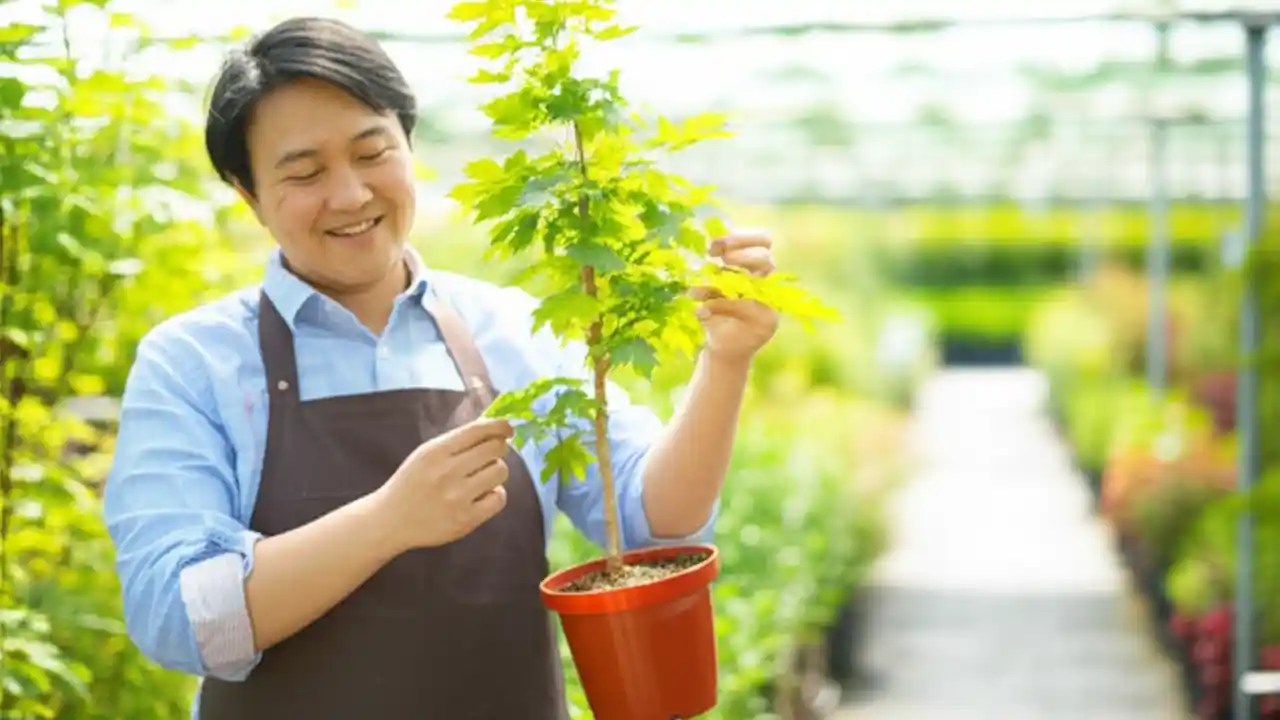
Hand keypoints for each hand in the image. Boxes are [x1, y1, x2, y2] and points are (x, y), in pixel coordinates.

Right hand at [373, 417, 514, 551]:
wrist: (391, 520)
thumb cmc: (413, 483)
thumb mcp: (426, 454)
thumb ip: (457, 441)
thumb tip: (493, 426)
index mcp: (435, 451)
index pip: (478, 430)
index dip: (499, 426)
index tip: (507, 429)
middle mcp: (447, 472)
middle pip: (495, 449)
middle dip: (498, 449)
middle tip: (491, 456)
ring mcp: (457, 497)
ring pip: (500, 471)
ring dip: (496, 472)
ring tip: (481, 478)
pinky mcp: (465, 519)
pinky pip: (499, 498)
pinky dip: (495, 495)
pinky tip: (481, 496)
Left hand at [696, 230, 779, 364]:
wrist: (723, 350)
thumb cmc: (717, 314)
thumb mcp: (713, 288)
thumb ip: (715, 269)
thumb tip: (710, 244)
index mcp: (757, 269)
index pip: (764, 242)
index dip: (743, 238)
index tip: (715, 244)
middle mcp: (767, 285)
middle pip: (766, 260)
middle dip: (740, 254)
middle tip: (717, 258)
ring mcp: (770, 304)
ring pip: (750, 286)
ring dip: (717, 286)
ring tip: (693, 293)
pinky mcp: (764, 325)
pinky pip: (740, 308)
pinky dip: (716, 307)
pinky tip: (700, 313)